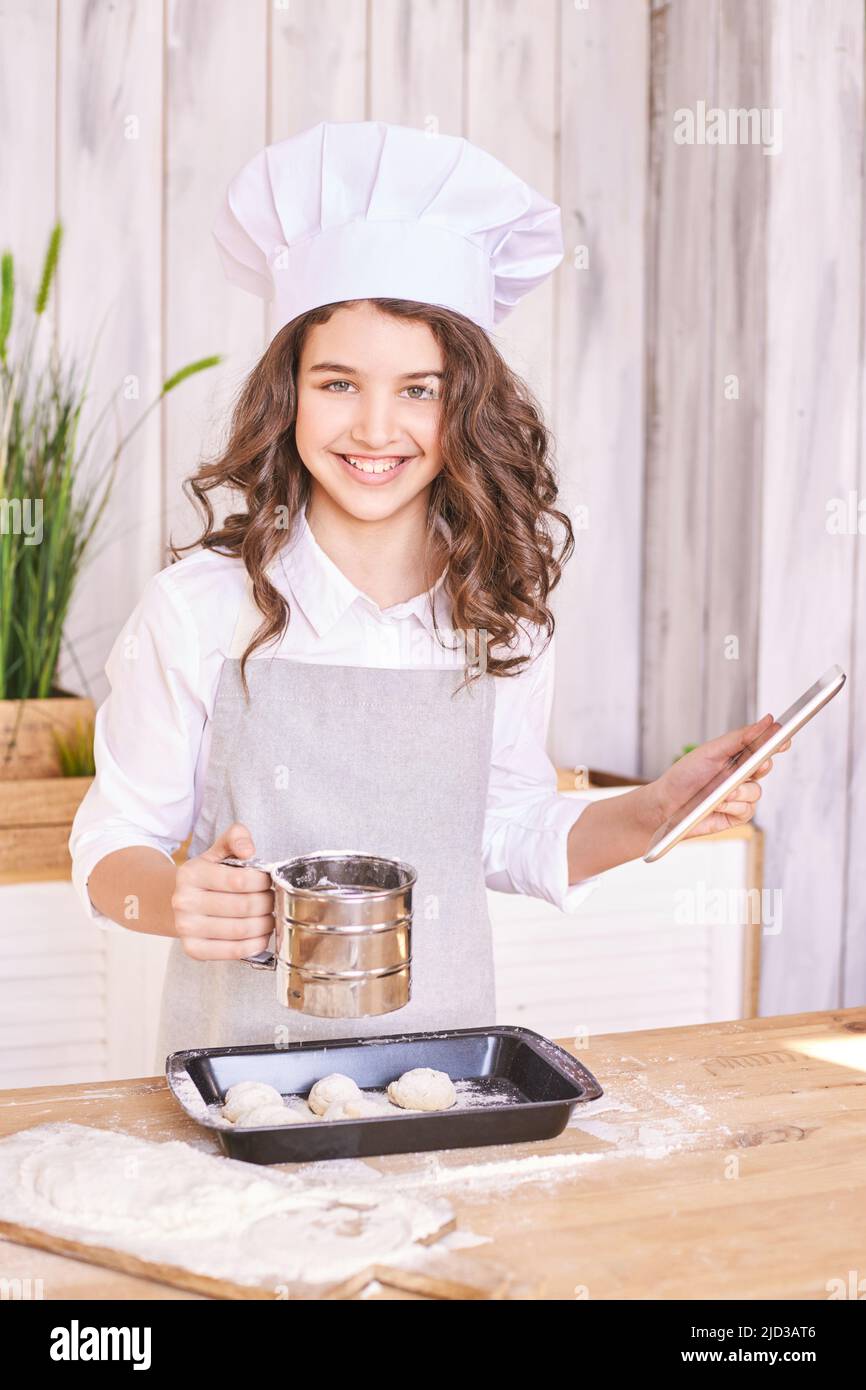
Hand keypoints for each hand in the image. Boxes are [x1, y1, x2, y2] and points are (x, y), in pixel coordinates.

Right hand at [171, 822, 274, 960]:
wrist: (181, 901)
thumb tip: (248, 849)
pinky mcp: (193, 950)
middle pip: (244, 907)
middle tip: (274, 901)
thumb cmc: (208, 876)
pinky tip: (261, 936)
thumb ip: (236, 838)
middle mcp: (183, 901)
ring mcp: (186, 928)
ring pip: (241, 930)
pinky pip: (232, 952)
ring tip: (270, 917)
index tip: (270, 881)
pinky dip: (254, 945)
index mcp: (191, 873)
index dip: (263, 882)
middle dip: (268, 904)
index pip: (240, 880)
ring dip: (265, 925)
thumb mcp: (219, 850)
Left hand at [647, 713, 792, 843]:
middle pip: (765, 766)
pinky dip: (733, 806)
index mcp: (736, 755)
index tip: (784, 737)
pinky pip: (748, 809)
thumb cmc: (684, 776)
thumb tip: (767, 722)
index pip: (762, 745)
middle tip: (757, 763)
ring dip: (739, 791)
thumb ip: (740, 738)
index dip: (776, 741)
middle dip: (762, 765)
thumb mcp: (711, 751)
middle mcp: (741, 774)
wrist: (665, 806)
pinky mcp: (738, 815)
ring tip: (720, 793)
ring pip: (756, 790)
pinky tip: (718, 805)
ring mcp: (741, 795)